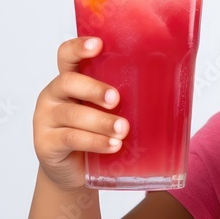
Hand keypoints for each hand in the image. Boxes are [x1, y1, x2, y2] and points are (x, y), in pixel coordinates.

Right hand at [32, 37, 127, 191]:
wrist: (76, 173)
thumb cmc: (97, 133)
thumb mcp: (108, 111)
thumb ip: (125, 96)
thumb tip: (173, 84)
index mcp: (70, 80)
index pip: (66, 55)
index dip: (78, 47)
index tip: (98, 44)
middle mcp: (53, 95)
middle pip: (67, 81)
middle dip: (94, 89)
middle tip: (116, 98)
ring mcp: (45, 120)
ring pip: (71, 114)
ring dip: (100, 121)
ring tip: (123, 130)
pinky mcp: (46, 144)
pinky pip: (70, 139)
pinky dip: (94, 141)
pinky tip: (112, 145)